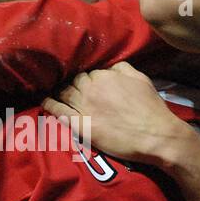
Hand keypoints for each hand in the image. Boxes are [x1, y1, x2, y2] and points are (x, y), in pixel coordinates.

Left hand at [41, 61, 194, 166]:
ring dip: (59, 91)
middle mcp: (92, 89)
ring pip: (65, 93)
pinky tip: (44, 101)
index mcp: (106, 76)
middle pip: (75, 81)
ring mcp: (85, 107)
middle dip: (73, 83)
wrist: (155, 135)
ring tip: (53, 91)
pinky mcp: (82, 125)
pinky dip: (50, 105)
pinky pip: (60, 112)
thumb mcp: (141, 79)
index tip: (88, 82)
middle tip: (70, 87)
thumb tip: (110, 65)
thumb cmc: (151, 107)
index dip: (89, 77)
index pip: (90, 72)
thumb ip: (123, 68)